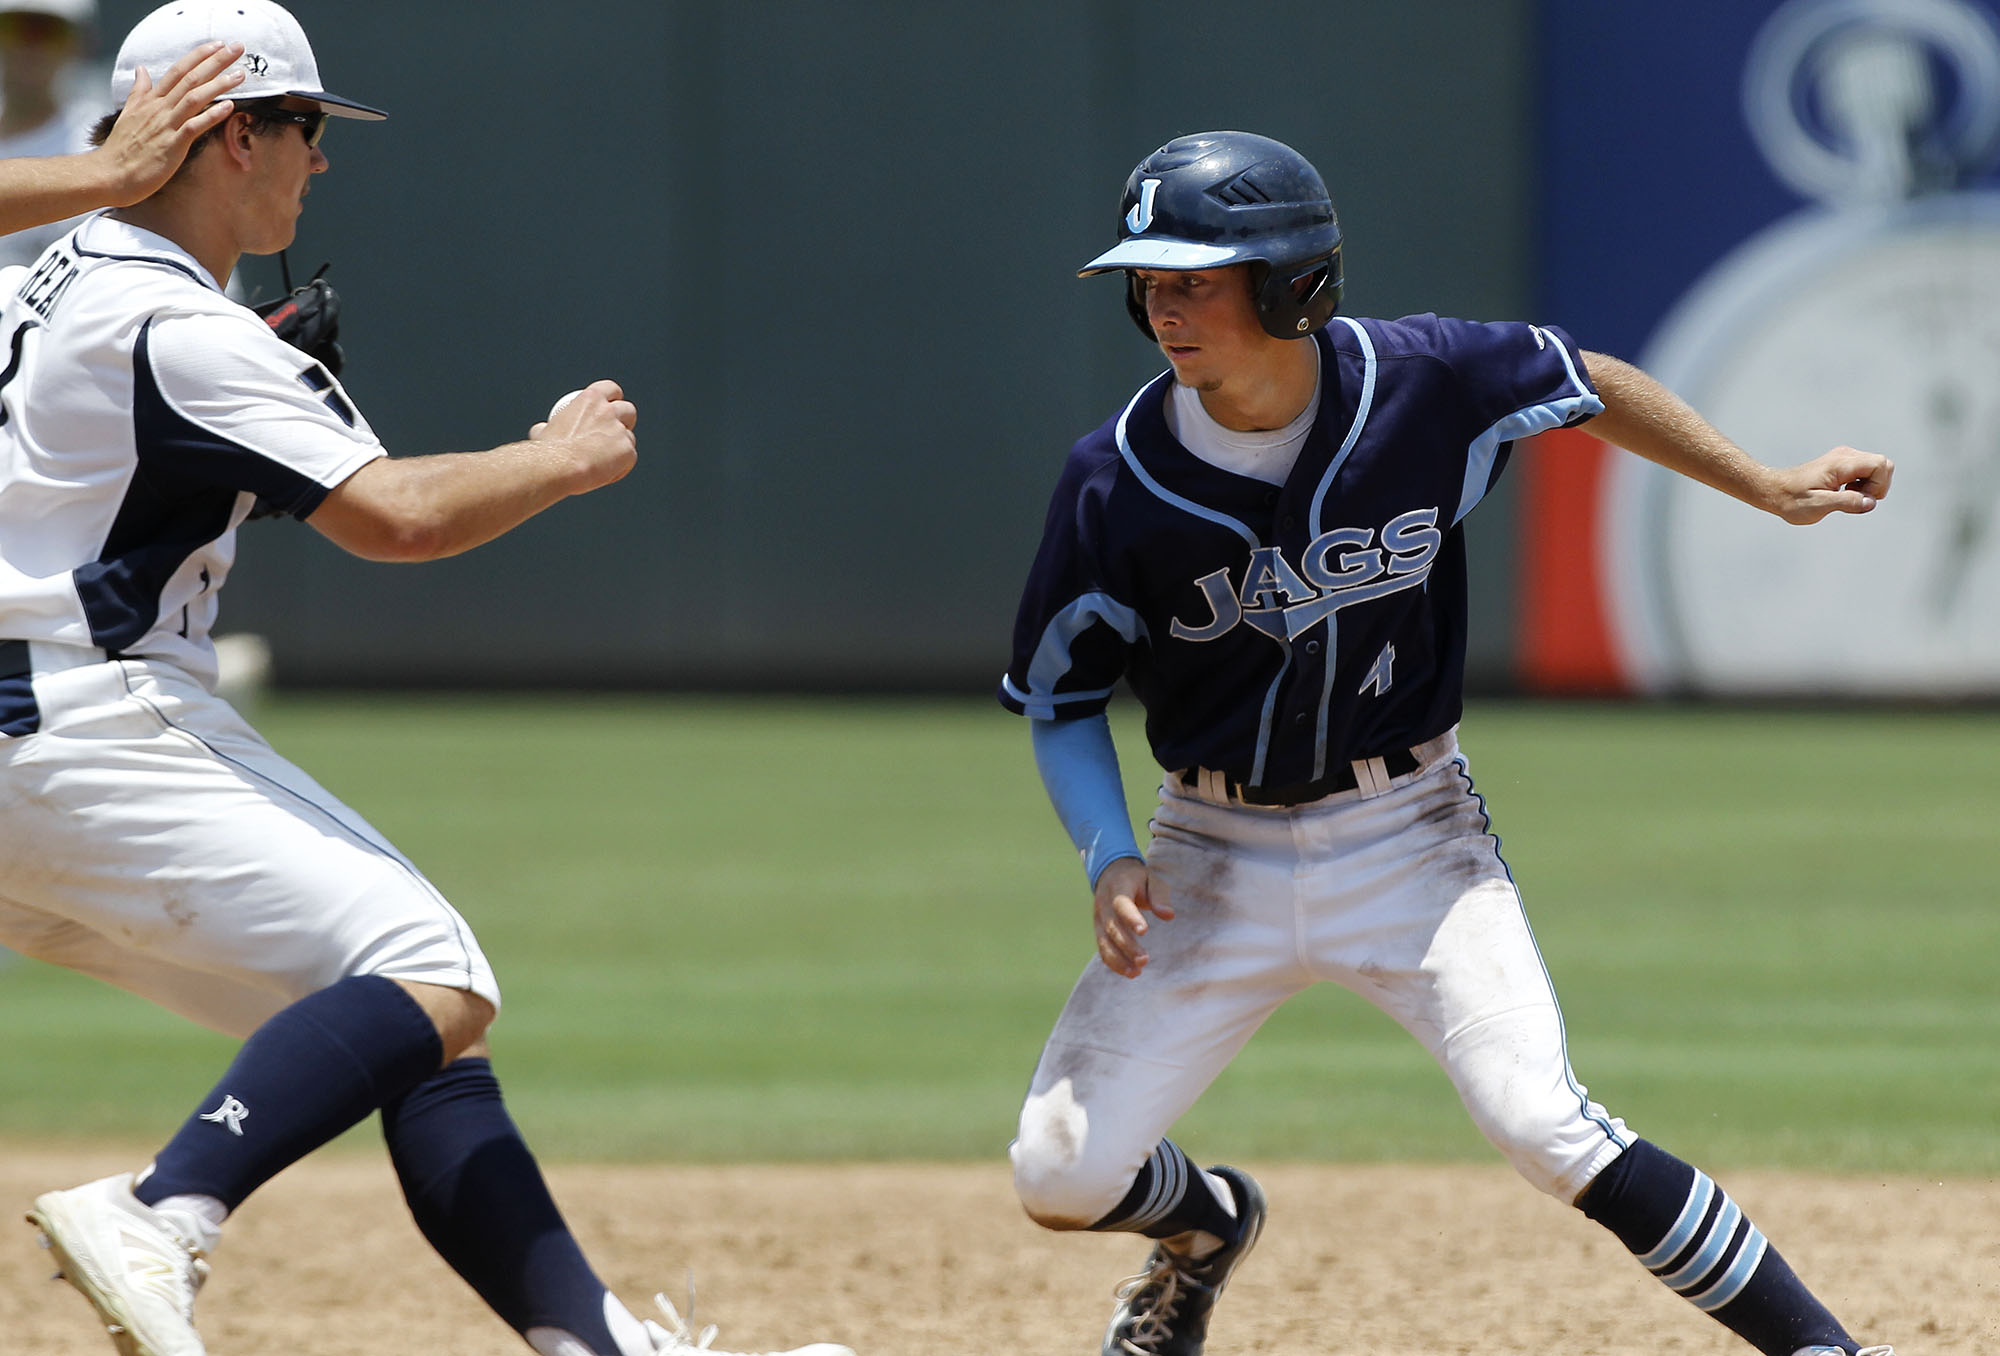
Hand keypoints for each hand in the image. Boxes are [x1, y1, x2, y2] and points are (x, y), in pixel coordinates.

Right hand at [97, 42, 246, 205]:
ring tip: (240, 74)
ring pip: (194, 98)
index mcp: (152, 100)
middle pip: (190, 78)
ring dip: (219, 84)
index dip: (198, 56)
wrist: (109, 174)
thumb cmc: (122, 148)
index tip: (218, 44)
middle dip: (215, 61)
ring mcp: (166, 125)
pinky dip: (212, 115)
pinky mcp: (172, 145)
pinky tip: (229, 106)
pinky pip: (194, 127)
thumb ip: (139, 91)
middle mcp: (159, 108)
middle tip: (237, 47)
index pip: (178, 70)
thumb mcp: (129, 113)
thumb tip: (141, 69)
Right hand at [532, 379, 637, 492]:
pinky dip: (619, 469)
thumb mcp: (543, 432)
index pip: (611, 388)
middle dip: (626, 421)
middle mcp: (609, 411)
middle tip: (615, 435)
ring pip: (630, 438)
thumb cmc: (549, 451)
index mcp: (590, 399)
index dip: (614, 398)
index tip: (611, 407)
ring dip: (622, 448)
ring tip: (606, 463)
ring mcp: (620, 430)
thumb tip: (541, 429)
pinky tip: (605, 476)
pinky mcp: (628, 450)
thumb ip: (548, 427)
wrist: (561, 467)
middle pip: (629, 410)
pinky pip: (628, 460)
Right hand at [1093, 857, 1171, 978]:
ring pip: (1104, 942)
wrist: (1111, 874)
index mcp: (1118, 888)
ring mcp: (1099, 919)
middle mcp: (1104, 904)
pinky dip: (1114, 962)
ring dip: (1118, 959)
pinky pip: (1103, 948)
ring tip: (1136, 972)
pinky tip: (1130, 972)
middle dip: (1127, 945)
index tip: (1144, 931)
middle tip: (1144, 960)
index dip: (1131, 918)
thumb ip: (1160, 896)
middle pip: (1112, 927)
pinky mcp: (1099, 930)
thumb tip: (1169, 915)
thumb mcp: (1151, 879)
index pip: (1121, 904)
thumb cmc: (1138, 879)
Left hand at [1767, 446, 1895, 523]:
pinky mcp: (1842, 464)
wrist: (1774, 491)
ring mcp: (1844, 458)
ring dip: (1869, 486)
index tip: (1860, 498)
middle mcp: (1845, 455)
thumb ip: (1846, 502)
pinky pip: (1865, 472)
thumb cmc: (1792, 499)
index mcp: (1840, 463)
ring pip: (1876, 468)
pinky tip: (1843, 493)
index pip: (1881, 464)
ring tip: (1846, 497)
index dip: (1879, 484)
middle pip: (1883, 464)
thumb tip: (1870, 502)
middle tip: (1855, 499)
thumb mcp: (1818, 505)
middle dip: (1877, 486)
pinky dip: (1862, 485)